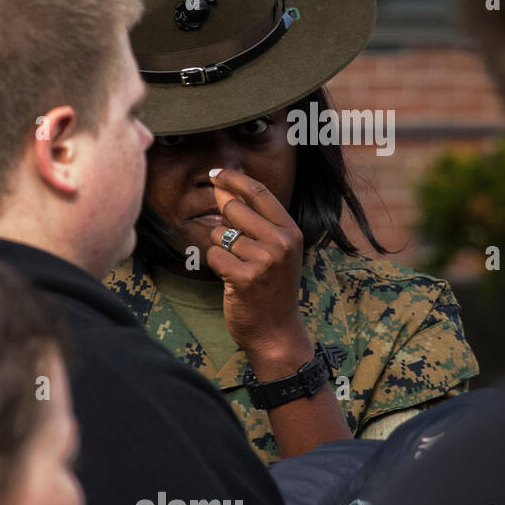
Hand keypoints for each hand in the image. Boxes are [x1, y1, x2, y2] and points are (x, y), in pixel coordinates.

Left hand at [205, 168, 309, 371]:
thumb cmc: (271, 289)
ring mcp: (264, 260)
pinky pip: (213, 256)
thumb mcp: (274, 251)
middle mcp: (281, 242)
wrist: (276, 331)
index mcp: (291, 231)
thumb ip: (255, 222)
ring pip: (220, 234)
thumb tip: (223, 189)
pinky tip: (230, 279)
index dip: (234, 179)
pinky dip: (215, 266)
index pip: (259, 192)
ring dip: (219, 249)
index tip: (215, 173)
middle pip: (234, 210)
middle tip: (233, 247)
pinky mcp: (245, 277)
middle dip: (223, 222)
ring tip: (237, 268)